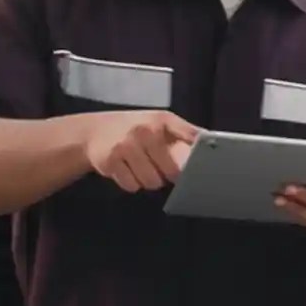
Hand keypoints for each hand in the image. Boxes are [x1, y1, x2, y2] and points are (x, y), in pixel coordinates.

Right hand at [82, 110, 198, 192]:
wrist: (94, 131)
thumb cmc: (136, 128)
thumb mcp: (159, 123)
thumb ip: (183, 134)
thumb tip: (211, 144)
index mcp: (163, 120)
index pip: (191, 136)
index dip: (200, 154)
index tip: (207, 165)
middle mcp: (146, 130)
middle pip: (172, 171)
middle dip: (169, 175)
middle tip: (162, 169)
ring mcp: (127, 145)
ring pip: (152, 182)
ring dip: (149, 181)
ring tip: (143, 168)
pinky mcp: (111, 161)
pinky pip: (132, 186)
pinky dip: (132, 183)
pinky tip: (127, 171)